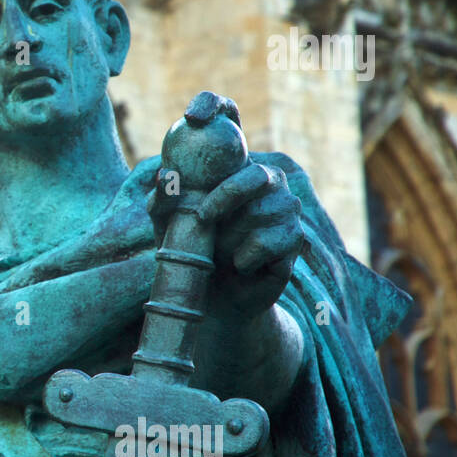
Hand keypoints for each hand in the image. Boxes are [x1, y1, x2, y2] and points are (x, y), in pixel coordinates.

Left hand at [150, 160, 304, 319]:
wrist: (212, 297)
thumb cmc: (190, 249)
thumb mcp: (167, 224)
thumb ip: (162, 199)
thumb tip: (164, 177)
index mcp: (244, 172)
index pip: (243, 159)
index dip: (225, 179)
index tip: (201, 209)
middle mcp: (273, 187)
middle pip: (259, 178)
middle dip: (225, 199)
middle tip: (203, 221)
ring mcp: (288, 213)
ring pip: (260, 214)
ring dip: (230, 237)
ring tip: (222, 252)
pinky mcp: (294, 241)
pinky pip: (267, 243)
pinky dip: (245, 259)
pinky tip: (242, 266)